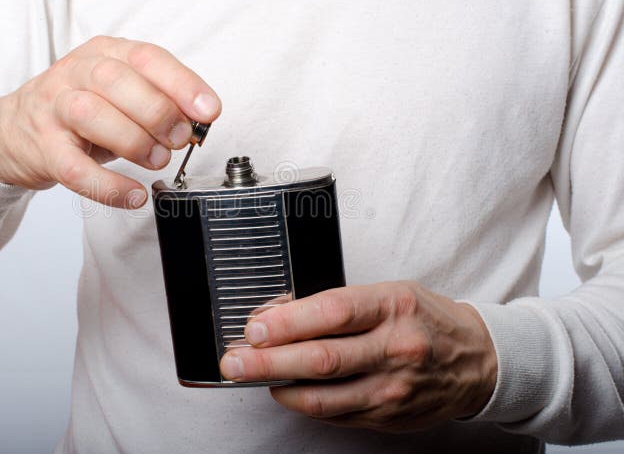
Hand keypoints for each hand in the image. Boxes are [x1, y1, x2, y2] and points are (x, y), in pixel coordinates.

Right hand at [0, 35, 220, 207]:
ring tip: (157, 161)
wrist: (12, 130)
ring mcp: (54, 108)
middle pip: (117, 80)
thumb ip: (157, 101)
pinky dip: (108, 186)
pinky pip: (74, 168)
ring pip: (92, 114)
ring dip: (133, 141)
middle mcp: (76, 73)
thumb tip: (197, 124)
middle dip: (158, 111)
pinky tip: (133, 196)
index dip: (182, 84)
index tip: (209, 111)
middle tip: (180, 139)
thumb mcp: (119, 95)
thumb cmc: (78, 111)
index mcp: (104, 53)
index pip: (146, 57)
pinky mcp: (43, 147)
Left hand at [219, 281, 496, 431]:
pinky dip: (304, 403)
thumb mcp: (389, 294)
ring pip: (323, 397)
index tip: (255, 327)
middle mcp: (395, 349)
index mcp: (393, 307)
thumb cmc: (426, 319)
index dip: (287, 322)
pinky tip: (287, 390)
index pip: (332, 313)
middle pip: (320, 359)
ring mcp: (393, 388)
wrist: (478, 361)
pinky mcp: (389, 417)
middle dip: (267, 361)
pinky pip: (336, 415)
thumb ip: (339, 304)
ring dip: (279, 387)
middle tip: (233, 360)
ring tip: (250, 376)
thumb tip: (280, 315)